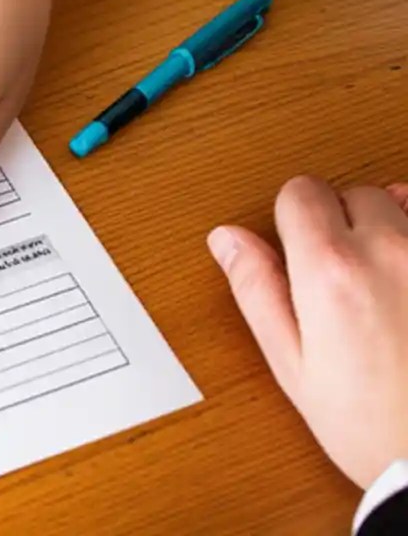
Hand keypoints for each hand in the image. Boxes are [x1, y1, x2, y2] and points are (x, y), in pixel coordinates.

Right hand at [209, 176, 407, 487]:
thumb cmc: (371, 425)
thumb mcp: (293, 364)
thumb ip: (257, 289)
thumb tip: (227, 239)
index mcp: (331, 272)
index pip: (299, 192)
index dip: (290, 218)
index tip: (296, 248)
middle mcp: (390, 251)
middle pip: (354, 193)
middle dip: (342, 223)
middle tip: (341, 279)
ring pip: (404, 203)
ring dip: (390, 228)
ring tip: (386, 281)